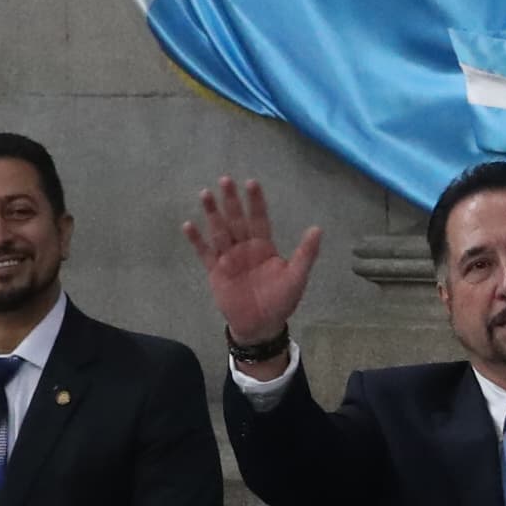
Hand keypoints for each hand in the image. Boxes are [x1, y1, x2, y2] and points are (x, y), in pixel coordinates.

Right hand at [184, 178, 319, 364]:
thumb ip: (305, 254)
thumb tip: (317, 228)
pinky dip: (197, 240)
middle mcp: (245, 247)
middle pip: (236, 219)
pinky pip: (204, 253)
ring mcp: (229, 258)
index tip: (251, 183)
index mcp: (264, 246)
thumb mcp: (296, 277)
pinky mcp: (215, 271)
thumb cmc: (280, 301)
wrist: (261, 325)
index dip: (255, 202)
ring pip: (219, 231)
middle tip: (225, 180)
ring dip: (212, 213)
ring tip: (205, 194)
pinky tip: (188, 225)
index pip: (259, 218)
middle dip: (231, 201)